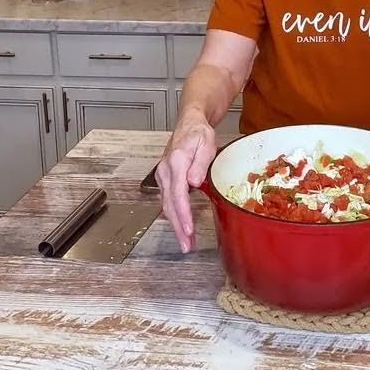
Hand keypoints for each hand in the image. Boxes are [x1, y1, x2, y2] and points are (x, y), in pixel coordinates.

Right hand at [155, 111, 216, 252]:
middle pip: (169, 204)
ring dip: (176, 225)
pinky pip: (168, 201)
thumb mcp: (206, 144)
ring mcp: (163, 176)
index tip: (188, 230)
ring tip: (186, 242)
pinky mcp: (165, 180)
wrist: (189, 123)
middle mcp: (165, 171)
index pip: (178, 193)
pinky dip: (175, 216)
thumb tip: (192, 182)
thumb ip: (200, 163)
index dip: (183, 214)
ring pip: (167, 205)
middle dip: (178, 228)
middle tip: (186, 246)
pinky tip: (182, 227)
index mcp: (176, 162)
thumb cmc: (199, 133)